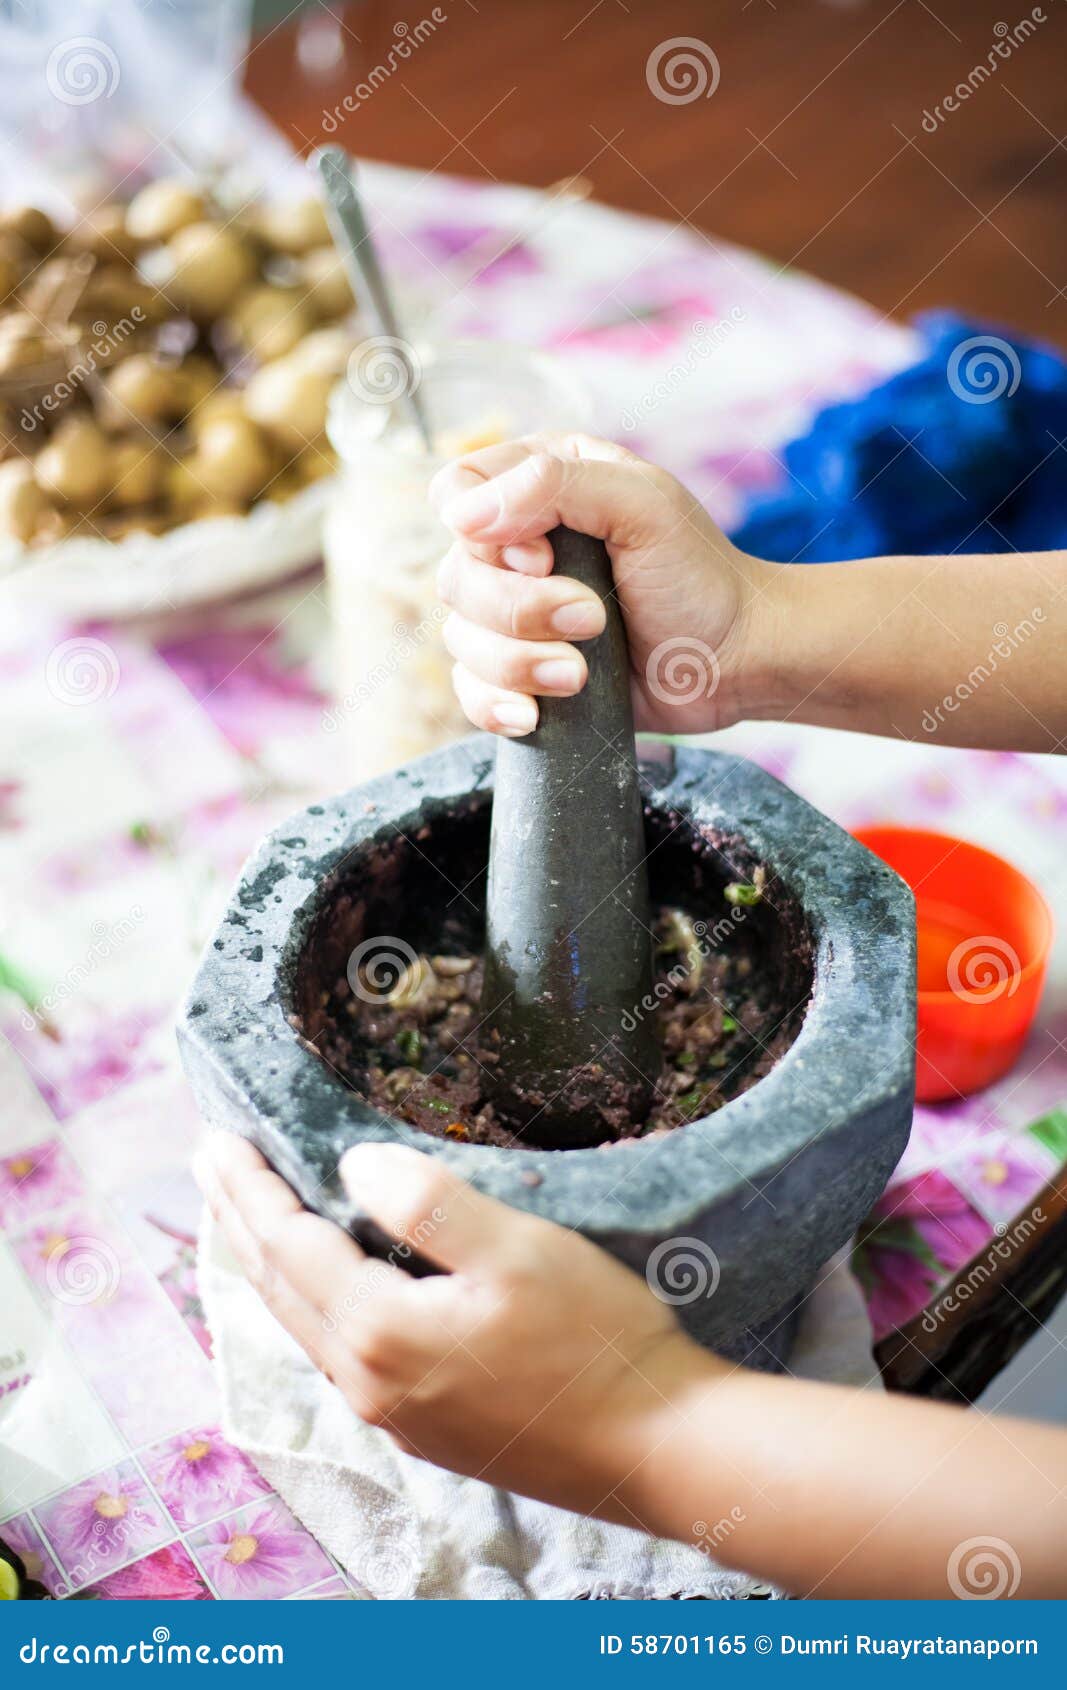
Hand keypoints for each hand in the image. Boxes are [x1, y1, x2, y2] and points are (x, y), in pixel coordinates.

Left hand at [195, 1135, 706, 1519]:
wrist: (658, 1450)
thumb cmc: (597, 1341)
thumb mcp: (518, 1250)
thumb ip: (428, 1204)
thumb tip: (351, 1166)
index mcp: (381, 1332)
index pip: (288, 1246)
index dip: (248, 1188)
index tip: (216, 1137)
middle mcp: (369, 1384)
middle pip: (279, 1289)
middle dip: (239, 1221)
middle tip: (209, 1164)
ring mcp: (395, 1416)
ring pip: (305, 1327)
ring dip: (271, 1264)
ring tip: (250, 1218)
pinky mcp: (426, 1429)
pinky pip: (339, 1355)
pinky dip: (310, 1303)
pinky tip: (324, 1290)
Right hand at [430, 433, 778, 736]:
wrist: (734, 662)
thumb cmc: (700, 576)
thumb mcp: (642, 504)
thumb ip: (554, 486)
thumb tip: (464, 515)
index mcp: (541, 485)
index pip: (457, 491)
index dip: (484, 531)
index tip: (543, 556)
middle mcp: (520, 545)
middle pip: (457, 575)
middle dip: (519, 610)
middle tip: (592, 618)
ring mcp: (518, 614)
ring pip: (460, 638)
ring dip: (519, 663)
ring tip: (581, 673)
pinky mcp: (524, 673)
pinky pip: (472, 691)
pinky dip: (497, 705)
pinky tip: (537, 712)